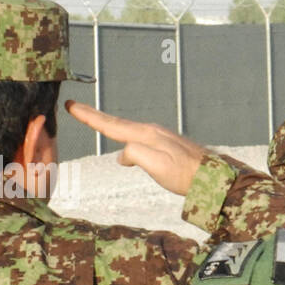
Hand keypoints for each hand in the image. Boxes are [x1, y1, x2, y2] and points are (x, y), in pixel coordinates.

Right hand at [65, 100, 207, 195]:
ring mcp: (160, 137)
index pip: (111, 125)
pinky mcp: (167, 145)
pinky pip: (138, 137)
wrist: (213, 178)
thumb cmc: (185, 175)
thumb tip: (122, 155)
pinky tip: (126, 142)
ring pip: (128, 129)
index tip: (71, 106)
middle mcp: (152, 131)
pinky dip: (125, 135)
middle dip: (95, 116)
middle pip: (117, 123)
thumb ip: (135, 153)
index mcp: (145, 135)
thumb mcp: (156, 165)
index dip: (89, 117)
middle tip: (75, 107)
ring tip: (95, 121)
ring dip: (109, 125)